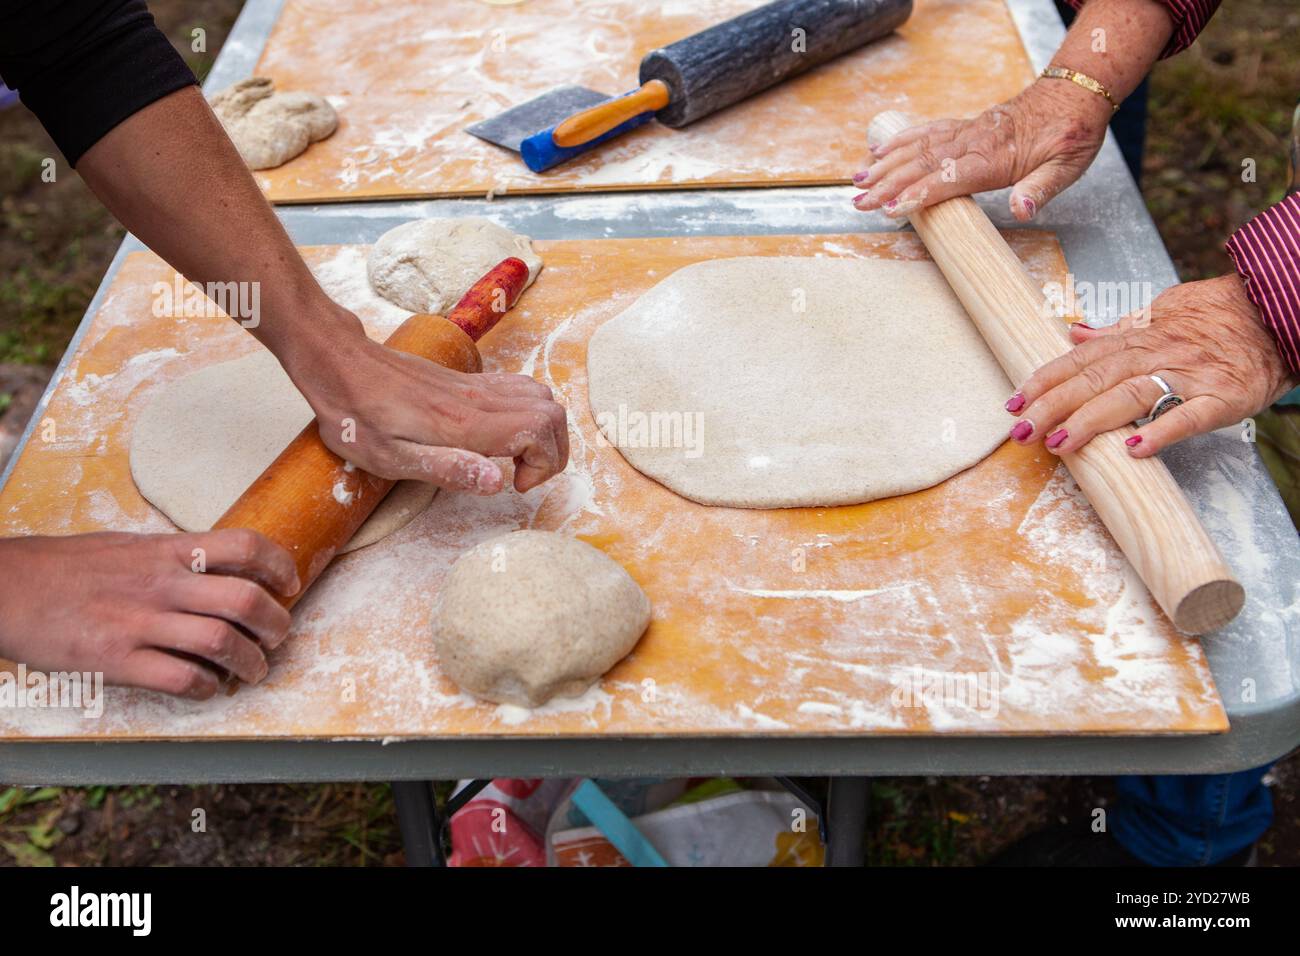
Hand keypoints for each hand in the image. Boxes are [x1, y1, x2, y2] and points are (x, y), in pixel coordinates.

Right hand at [0, 530, 299, 697]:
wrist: (4, 587)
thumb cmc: (64, 566)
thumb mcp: (127, 545)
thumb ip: (171, 556)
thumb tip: (214, 564)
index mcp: (166, 550)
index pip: (243, 545)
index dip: (279, 565)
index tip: (289, 583)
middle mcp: (160, 583)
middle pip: (245, 600)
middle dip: (276, 624)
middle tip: (279, 636)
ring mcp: (139, 622)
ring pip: (221, 643)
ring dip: (250, 663)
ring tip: (254, 670)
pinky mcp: (116, 659)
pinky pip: (180, 679)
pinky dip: (205, 688)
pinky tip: (206, 688)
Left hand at [284, 310, 568, 493]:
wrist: (337, 364)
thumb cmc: (356, 417)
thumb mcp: (390, 458)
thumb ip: (449, 469)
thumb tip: (499, 482)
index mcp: (463, 423)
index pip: (540, 430)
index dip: (543, 463)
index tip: (515, 484)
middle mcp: (478, 399)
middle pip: (553, 414)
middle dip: (552, 452)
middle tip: (522, 476)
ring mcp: (475, 386)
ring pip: (542, 398)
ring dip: (544, 432)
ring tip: (515, 459)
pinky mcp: (467, 380)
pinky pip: (520, 388)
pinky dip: (529, 413)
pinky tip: (501, 435)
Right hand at [852, 77, 1111, 219]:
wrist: (1074, 96)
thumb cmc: (1071, 135)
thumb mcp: (1067, 167)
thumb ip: (1041, 189)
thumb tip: (1023, 209)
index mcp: (995, 158)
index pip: (947, 178)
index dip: (918, 194)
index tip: (891, 208)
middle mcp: (973, 142)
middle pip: (921, 163)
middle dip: (886, 183)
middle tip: (859, 201)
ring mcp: (965, 132)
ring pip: (917, 147)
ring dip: (884, 164)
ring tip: (856, 179)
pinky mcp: (963, 126)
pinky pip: (925, 132)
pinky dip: (899, 141)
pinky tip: (879, 151)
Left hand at [1006, 275, 1297, 456]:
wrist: (1278, 311)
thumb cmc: (1216, 318)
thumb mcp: (1161, 313)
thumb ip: (1117, 330)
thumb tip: (1073, 333)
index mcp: (1138, 337)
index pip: (1080, 359)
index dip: (1045, 380)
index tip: (1013, 401)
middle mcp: (1157, 353)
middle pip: (1095, 379)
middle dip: (1053, 405)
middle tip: (1021, 431)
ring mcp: (1189, 374)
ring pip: (1131, 395)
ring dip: (1091, 420)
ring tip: (1059, 443)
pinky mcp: (1223, 396)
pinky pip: (1189, 414)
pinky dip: (1161, 431)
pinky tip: (1134, 449)